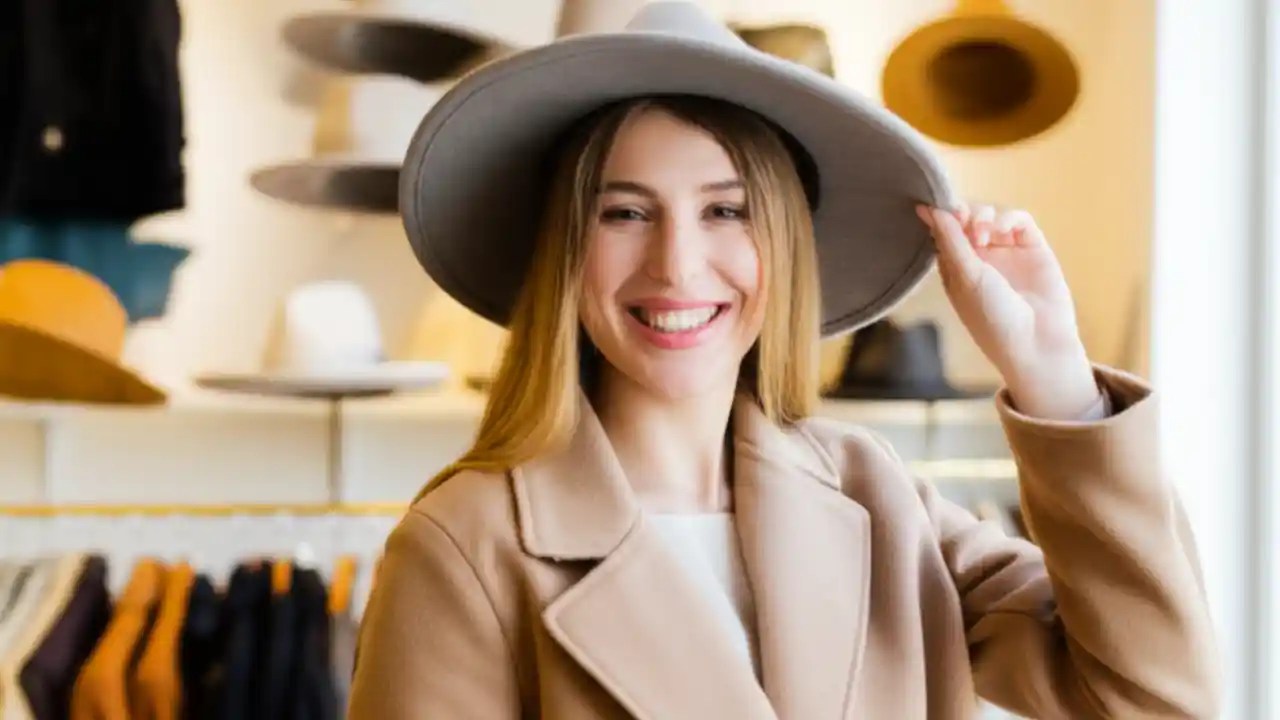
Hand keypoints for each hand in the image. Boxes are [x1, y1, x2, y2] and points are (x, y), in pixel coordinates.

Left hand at [915, 201, 1101, 419]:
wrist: (1037, 342)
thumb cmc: (992, 317)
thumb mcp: (965, 278)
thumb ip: (950, 241)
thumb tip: (928, 210)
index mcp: (958, 270)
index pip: (944, 235)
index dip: (939, 220)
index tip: (932, 208)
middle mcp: (982, 260)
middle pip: (966, 220)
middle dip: (961, 214)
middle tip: (961, 218)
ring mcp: (1008, 253)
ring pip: (991, 216)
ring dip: (982, 216)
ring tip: (982, 234)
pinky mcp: (1033, 248)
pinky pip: (1019, 221)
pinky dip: (1007, 218)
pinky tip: (1001, 230)